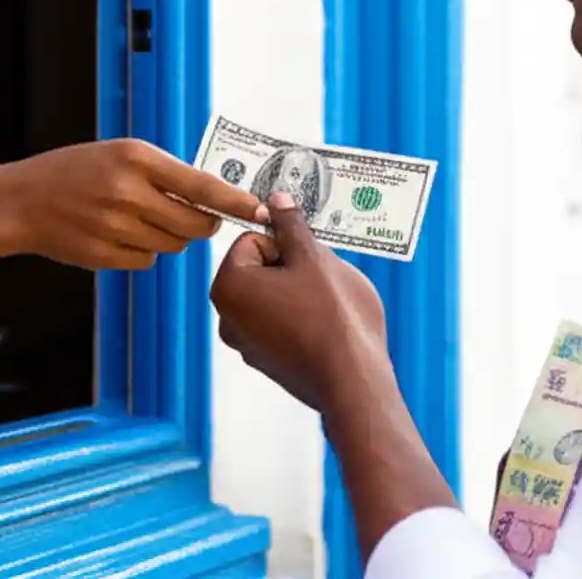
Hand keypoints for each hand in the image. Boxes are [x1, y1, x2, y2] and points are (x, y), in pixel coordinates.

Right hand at [0, 138, 262, 269]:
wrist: (21, 201)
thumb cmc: (74, 171)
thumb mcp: (119, 153)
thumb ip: (165, 172)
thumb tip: (213, 196)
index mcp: (135, 159)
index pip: (202, 185)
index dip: (236, 201)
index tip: (260, 209)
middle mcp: (128, 193)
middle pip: (196, 223)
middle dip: (205, 223)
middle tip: (201, 217)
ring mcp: (116, 228)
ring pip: (174, 244)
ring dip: (173, 236)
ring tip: (146, 218)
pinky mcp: (106, 256)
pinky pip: (149, 260)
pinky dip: (146, 251)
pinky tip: (123, 234)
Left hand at [209, 192, 388, 410]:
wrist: (353, 381)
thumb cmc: (333, 316)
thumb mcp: (314, 258)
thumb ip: (291, 226)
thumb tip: (276, 200)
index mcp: (230, 286)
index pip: (253, 240)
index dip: (286, 245)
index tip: (310, 261)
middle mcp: (228, 317)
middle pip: (260, 268)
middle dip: (291, 268)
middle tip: (322, 282)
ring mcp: (246, 345)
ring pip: (274, 296)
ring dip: (298, 292)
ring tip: (327, 306)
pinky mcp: (268, 363)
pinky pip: (282, 324)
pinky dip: (301, 319)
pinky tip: (326, 328)